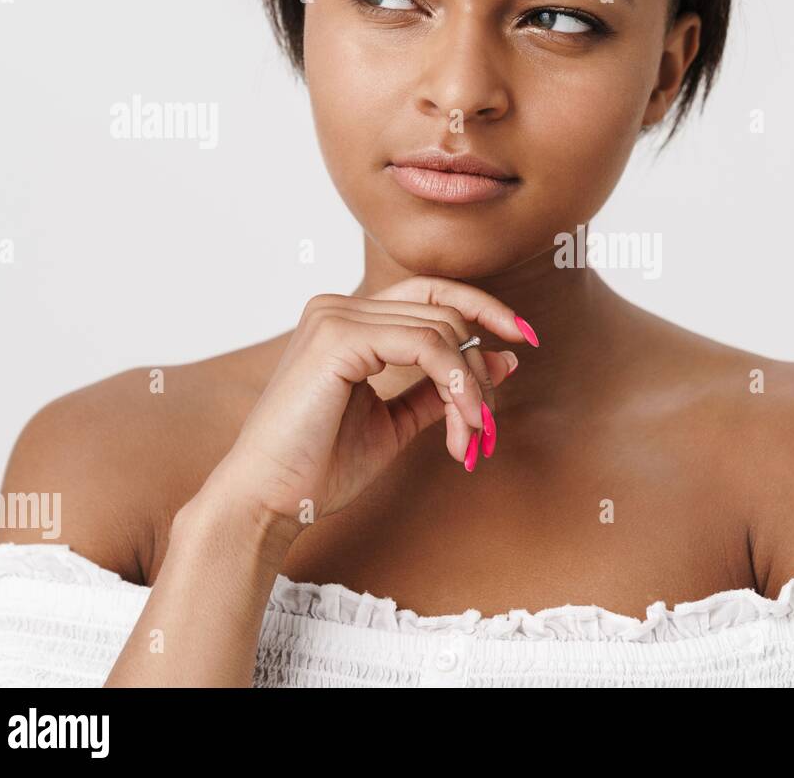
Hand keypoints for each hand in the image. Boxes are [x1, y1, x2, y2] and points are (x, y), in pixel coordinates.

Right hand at [207, 276, 535, 526]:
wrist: (269, 501)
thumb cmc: (320, 467)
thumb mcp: (396, 422)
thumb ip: (442, 386)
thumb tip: (506, 359)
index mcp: (347, 320)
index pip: (432, 293)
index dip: (483, 308)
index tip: (524, 338)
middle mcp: (338, 306)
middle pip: (445, 312)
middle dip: (478, 370)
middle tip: (486, 425)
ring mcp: (336, 317)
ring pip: (442, 332)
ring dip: (470, 389)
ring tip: (470, 437)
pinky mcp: (338, 338)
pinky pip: (426, 347)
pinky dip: (455, 385)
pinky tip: (460, 424)